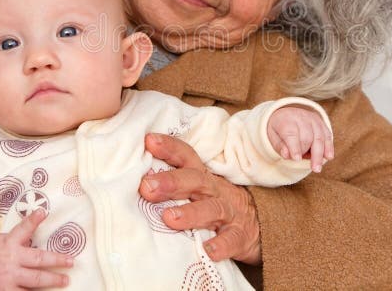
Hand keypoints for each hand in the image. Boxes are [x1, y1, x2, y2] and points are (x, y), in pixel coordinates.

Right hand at [0, 209, 72, 289]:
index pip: (22, 229)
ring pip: (35, 280)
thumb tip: (39, 222)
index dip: (32, 220)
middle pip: (38, 259)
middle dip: (57, 260)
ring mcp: (8, 277)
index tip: (42, 212)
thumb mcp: (2, 240)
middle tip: (71, 262)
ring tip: (65, 280)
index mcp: (9, 243)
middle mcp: (10, 260)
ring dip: (52, 280)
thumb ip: (19, 238)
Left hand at [139, 133, 261, 264]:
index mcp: (202, 178)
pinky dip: (221, 245)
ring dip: (190, 213)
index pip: (186, 157)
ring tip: (169, 218)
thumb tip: (132, 181)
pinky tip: (208, 250)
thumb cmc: (217, 205)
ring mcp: (230, 213)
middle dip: (171, 182)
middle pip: (195, 181)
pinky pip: (232, 240)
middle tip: (147, 187)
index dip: (169, 147)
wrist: (258, 226)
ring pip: (211, 209)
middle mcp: (215, 191)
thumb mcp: (199, 190)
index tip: (148, 141)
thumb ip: (173, 185)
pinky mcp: (241, 236)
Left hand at [267, 106, 333, 172]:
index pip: (291, 134)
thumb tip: (286, 155)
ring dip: (319, 154)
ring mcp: (313, 119)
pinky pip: (327, 135)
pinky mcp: (322, 123)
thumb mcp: (272, 136)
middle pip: (306, 137)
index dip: (294, 147)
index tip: (296, 159)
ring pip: (319, 137)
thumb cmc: (279, 129)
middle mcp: (301, 117)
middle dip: (305, 152)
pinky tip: (328, 157)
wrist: (287, 114)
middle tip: (301, 164)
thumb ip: (279, 146)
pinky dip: (328, 147)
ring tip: (317, 168)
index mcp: (285, 120)